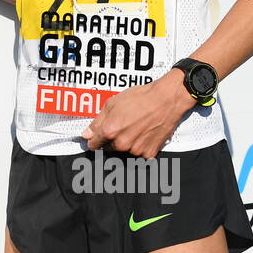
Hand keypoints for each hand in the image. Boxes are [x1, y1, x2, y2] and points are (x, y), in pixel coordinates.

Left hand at [80, 71, 197, 158]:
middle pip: (109, 148)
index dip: (94, 140)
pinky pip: (139, 154)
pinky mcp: (149, 153)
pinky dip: (140, 146)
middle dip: (111, 139)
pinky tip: (144, 133)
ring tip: (135, 127)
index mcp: (110, 131)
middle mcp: (122, 144)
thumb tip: (86, 134)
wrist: (166, 100)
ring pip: (124, 151)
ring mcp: (136, 150)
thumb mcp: (112, 104)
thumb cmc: (141, 98)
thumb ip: (97, 122)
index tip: (96, 138)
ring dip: (127, 143)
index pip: (93, 145)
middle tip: (123, 125)